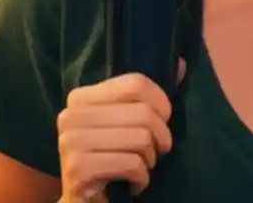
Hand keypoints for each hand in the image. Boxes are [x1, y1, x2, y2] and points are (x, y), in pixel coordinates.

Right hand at [58, 64, 183, 202]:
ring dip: (150, 160)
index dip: (161, 104)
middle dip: (160, 139)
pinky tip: (131, 183)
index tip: (161, 122)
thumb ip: (149, 95)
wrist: (84, 202)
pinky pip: (132, 164)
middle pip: (144, 113)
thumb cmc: (111, 158)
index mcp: (81, 97)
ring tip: (139, 167)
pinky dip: (142, 178)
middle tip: (152, 153)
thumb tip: (181, 64)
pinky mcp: (78, 169)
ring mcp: (71, 142)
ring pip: (141, 139)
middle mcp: (71, 115)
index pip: (136, 83)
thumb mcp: (127, 122)